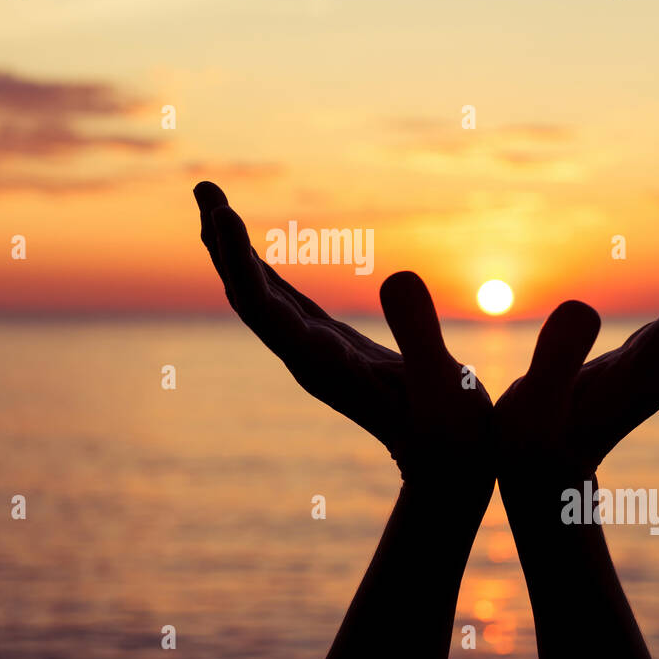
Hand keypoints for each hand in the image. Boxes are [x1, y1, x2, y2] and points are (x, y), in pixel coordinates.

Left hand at [193, 181, 491, 484]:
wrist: (449, 472)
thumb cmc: (454, 439)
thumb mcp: (447, 389)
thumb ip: (420, 334)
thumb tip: (395, 274)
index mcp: (325, 368)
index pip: (266, 313)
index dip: (240, 266)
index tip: (223, 217)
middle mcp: (307, 359)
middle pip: (248, 299)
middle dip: (222, 244)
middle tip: (204, 187)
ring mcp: (314, 353)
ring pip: (259, 298)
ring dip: (232, 250)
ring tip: (211, 199)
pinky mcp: (329, 348)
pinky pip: (282, 302)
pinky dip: (260, 268)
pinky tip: (245, 247)